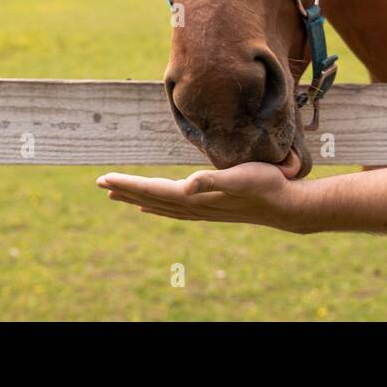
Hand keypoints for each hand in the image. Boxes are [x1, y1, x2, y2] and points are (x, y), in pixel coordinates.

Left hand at [96, 159, 316, 233]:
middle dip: (125, 189)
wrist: (285, 205)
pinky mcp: (210, 208)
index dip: (128, 183)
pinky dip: (158, 205)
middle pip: (151, 198)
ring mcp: (202, 209)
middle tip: (100, 184)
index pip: (153, 190)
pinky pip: (174, 208)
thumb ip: (213, 180)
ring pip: (161, 205)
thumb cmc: (265, 185)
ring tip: (118, 195)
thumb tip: (188, 185)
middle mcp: (194, 206)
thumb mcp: (240, 177)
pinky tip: (153, 205)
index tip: (104, 179)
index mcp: (195, 197)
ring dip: (138, 198)